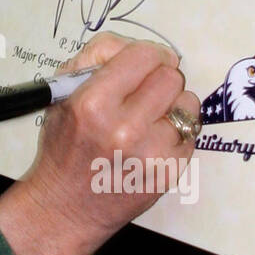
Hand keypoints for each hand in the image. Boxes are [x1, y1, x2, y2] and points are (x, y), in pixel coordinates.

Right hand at [0, 33, 200, 254]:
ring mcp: (152, 154)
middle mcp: (125, 129)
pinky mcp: (170, 173)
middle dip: (159, 78)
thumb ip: (93, 60)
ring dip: (172, 105)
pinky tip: (154, 140)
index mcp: (93, 104)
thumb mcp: (62, 95)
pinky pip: (192, 133)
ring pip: (188, 103)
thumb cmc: (63, 148)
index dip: (148, 54)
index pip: (144, 55)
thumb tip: (131, 46)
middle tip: (146, 90)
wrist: (65, 208)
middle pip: (171, 77)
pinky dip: (177, 131)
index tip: (145, 62)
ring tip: (150, 117)